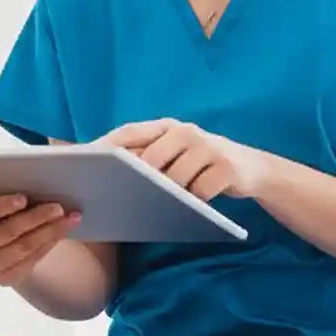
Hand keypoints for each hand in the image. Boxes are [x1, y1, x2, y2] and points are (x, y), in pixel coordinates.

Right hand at [0, 194, 81, 286]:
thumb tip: (30, 171)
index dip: (0, 206)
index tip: (23, 197)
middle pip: (5, 233)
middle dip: (34, 218)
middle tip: (57, 206)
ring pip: (22, 248)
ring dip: (49, 231)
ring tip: (69, 217)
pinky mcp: (4, 279)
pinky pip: (31, 260)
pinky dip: (49, 243)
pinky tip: (63, 230)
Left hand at [97, 119, 274, 200]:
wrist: (252, 169)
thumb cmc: (200, 165)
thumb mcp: (175, 155)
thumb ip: (149, 157)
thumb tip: (105, 177)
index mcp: (166, 126)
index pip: (129, 132)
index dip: (105, 147)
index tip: (83, 164)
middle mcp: (186, 131)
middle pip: (150, 157)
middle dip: (134, 179)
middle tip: (116, 196)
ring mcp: (208, 147)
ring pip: (175, 178)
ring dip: (167, 196)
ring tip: (158, 207)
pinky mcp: (227, 167)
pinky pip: (201, 191)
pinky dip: (193, 202)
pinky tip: (190, 209)